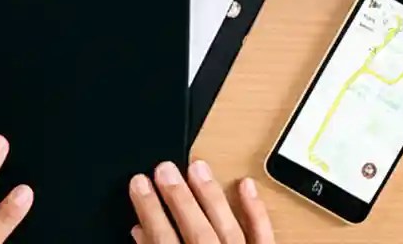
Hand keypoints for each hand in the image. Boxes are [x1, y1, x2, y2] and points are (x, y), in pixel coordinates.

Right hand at [129, 162, 273, 243]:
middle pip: (196, 231)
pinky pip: (263, 236)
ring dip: (210, 196)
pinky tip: (245, 184)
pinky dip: (255, 210)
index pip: (163, 242)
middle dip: (178, 197)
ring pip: (227, 228)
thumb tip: (140, 232)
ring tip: (198, 167)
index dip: (149, 210)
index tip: (139, 184)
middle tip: (164, 168)